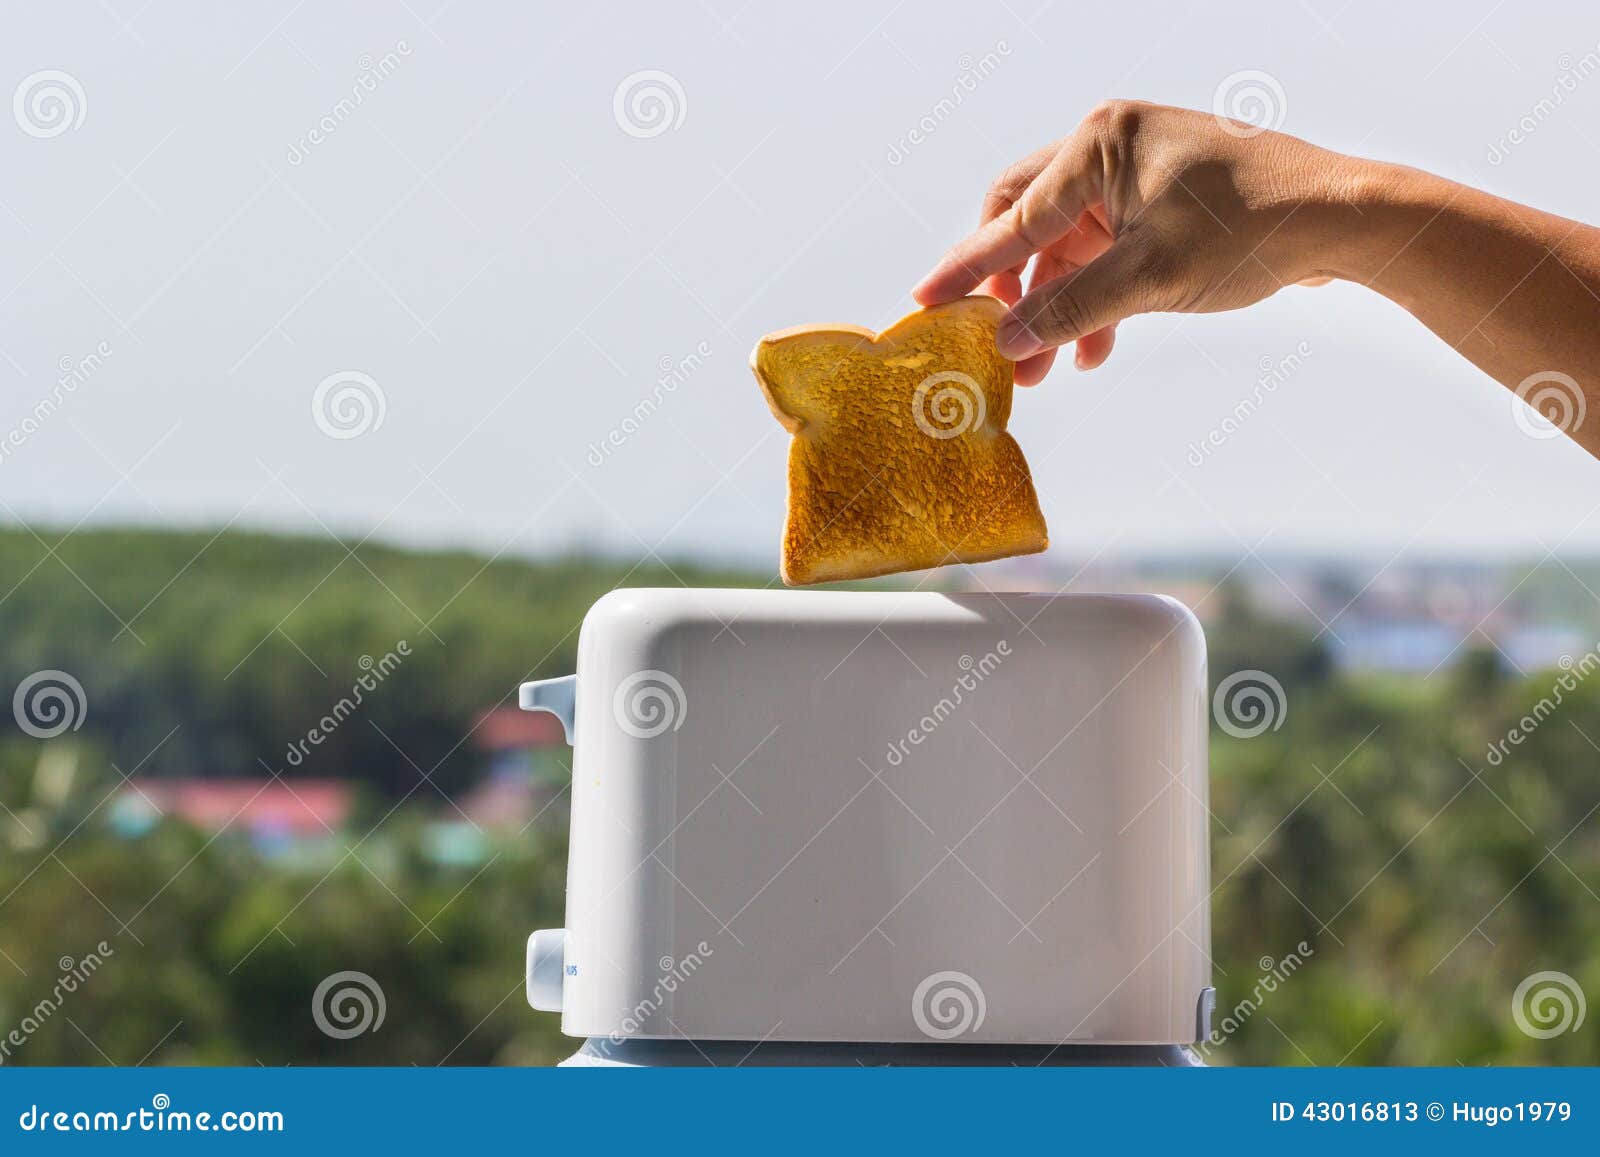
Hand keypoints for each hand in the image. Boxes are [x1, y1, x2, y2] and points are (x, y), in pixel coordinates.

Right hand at [912, 101, 1358, 384]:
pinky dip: (1095, 298)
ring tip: (1045, 369)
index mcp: (1098, 145)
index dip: (966, 268)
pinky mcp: (1158, 203)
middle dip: (1012, 292)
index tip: (924, 301)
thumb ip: (1070, 310)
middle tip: (995, 343)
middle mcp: (1109, 148)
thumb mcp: (1150, 281)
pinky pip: (1105, 253)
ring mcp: (1135, 175)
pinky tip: (1094, 348)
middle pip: (1028, 225)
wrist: (1341, 220)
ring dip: (1055, 306)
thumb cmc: (1252, 232)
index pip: (1013, 218)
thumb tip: (1008, 341)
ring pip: (1067, 247)